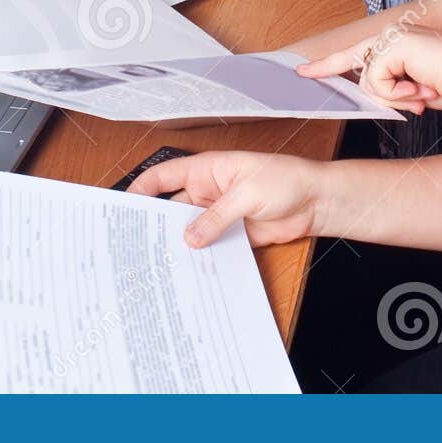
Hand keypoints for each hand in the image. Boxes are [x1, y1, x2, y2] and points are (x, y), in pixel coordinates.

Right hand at [126, 150, 323, 248]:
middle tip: (137, 246)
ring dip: (180, 245)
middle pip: (173, 208)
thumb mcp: (247, 193)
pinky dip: (202, 258)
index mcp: (207, 170)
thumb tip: (190, 238)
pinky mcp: (234, 234)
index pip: (165, 176)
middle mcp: (208, 192)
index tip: (124, 206)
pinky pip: (211, 246)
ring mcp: (220, 215)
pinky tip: (192, 272)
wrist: (317, 201)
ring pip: (190, 231)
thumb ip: (217, 216)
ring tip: (161, 264)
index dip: (142, 189)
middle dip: (156, 224)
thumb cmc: (287, 179)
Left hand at [296, 26, 441, 113]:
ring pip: (370, 83)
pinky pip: (377, 82)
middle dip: (388, 97)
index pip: (353, 56)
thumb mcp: (417, 92)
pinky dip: (398, 94)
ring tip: (425, 91)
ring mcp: (389, 37)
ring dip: (397, 97)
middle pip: (362, 76)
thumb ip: (395, 93)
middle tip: (422, 96)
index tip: (302, 72)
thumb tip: (385, 100)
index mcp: (395, 44)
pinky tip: (420, 89)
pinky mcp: (391, 45)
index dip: (326, 65)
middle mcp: (389, 36)